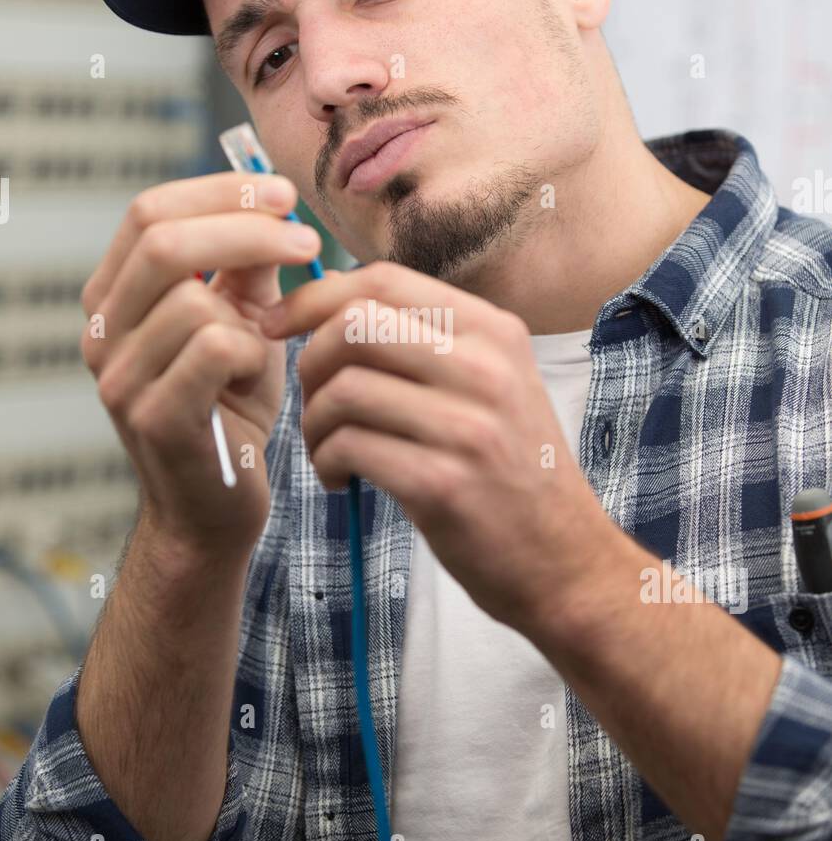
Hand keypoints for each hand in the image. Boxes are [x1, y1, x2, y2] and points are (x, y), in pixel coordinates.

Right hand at [80, 171, 320, 549]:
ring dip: (251, 316)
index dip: (220, 193)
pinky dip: (251, 355)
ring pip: (192, 301)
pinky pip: (213, 350)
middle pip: (163, 242)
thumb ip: (247, 266)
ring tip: (266, 346)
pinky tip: (255, 378)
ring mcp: (118, 378)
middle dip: (247, 229)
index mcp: (114, 297)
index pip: (149, 212)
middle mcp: (100, 333)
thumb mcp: (243, 323)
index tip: (284, 197)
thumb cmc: (232, 408)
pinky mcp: (152, 417)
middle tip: (309, 242)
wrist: (217, 507)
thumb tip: (271, 201)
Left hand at [259, 260, 616, 638]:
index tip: (278, 325)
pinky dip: (326, 462)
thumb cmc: (511, 470)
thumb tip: (332, 300)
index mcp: (494, 332)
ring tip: (327, 450)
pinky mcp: (443, 484)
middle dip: (310, 363)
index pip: (383, 280)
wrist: (563, 560)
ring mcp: (468, 427)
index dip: (314, 298)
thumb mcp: (493, 384)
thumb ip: (427, 341)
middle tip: (313, 405)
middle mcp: (486, 368)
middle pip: (354, 326)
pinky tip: (340, 480)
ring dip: (313, 422)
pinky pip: (349, 447)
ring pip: (343, 388)